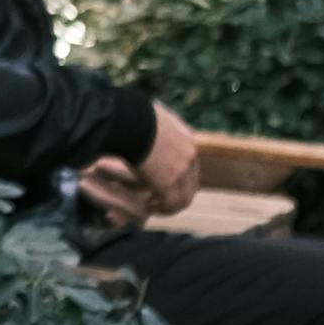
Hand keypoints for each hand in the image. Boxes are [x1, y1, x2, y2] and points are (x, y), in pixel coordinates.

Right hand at [77, 103, 203, 226]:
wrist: (132, 122)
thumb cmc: (135, 115)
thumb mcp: (153, 115)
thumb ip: (157, 122)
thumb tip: (147, 117)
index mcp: (188, 140)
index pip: (191, 165)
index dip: (180, 177)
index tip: (164, 182)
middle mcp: (189, 157)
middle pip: (191, 184)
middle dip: (178, 195)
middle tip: (161, 200)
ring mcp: (181, 172)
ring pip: (183, 198)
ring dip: (170, 206)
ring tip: (154, 207)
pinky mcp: (168, 184)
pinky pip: (170, 205)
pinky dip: (161, 209)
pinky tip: (149, 206)